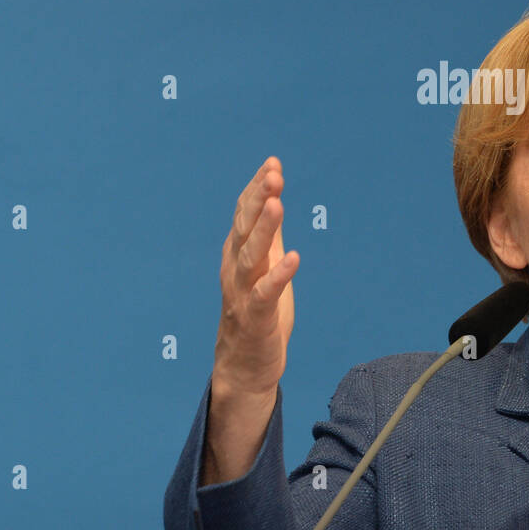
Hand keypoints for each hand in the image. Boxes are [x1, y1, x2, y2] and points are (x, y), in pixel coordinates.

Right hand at [212, 156, 298, 398]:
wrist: (244, 367)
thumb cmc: (258, 312)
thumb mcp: (264, 266)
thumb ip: (267, 234)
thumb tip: (274, 196)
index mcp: (237, 255)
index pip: (243, 215)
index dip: (256, 189)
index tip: (272, 162)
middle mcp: (235, 270)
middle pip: (243, 229)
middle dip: (258, 200)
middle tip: (272, 174)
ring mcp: (242, 294)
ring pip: (250, 257)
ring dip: (263, 230)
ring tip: (278, 204)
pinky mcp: (255, 319)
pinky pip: (264, 294)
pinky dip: (278, 276)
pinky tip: (293, 258)